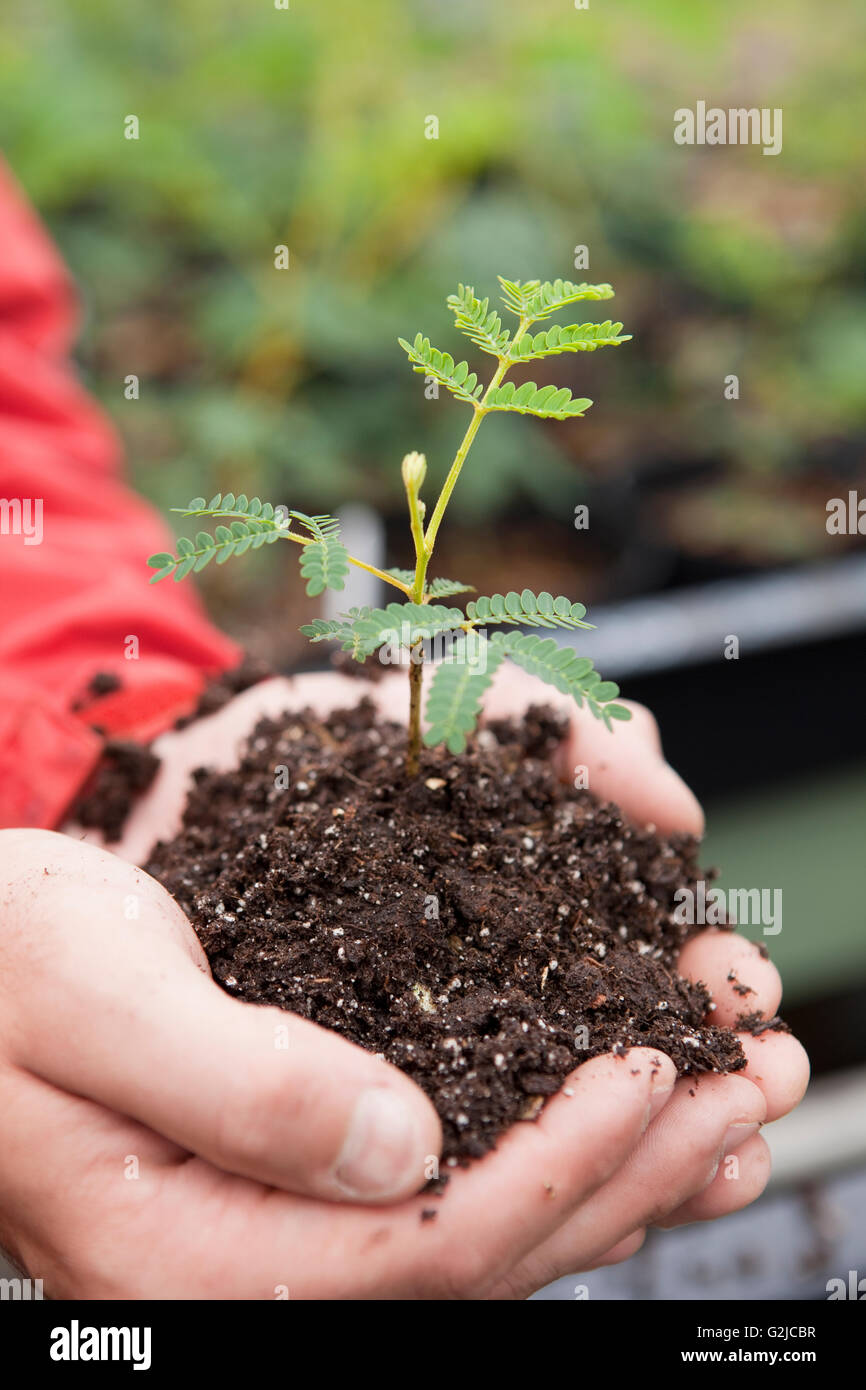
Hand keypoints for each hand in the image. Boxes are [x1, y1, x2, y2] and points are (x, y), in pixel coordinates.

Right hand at [1, 671, 803, 1298]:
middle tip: (758, 1075)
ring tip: (743, 1093)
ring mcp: (280, 1239)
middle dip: (636, 1166)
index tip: (650, 1068)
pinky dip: (565, 1146)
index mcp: (184, 1254)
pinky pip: (459, 1188)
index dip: (552, 1166)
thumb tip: (407, 1146)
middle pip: (481, 1256)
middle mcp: (246, 1274)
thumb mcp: (99, 990)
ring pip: (488, 1231)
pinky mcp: (304, 1183)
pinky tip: (644, 1109)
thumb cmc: (6, 960)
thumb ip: (238, 1083)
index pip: (414, 1253)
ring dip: (630, 1164)